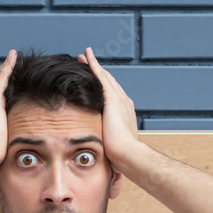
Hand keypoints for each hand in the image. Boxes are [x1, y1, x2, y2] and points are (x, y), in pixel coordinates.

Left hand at [76, 47, 140, 171]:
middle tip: (86, 61)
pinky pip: (100, 76)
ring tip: (83, 56)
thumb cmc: (121, 156)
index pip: (111, 95)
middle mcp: (123, 102)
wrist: (129, 154)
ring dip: (93, 65)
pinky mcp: (112, 98)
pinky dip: (93, 65)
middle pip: (108, 82)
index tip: (93, 81)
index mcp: (123, 113)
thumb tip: (97, 152)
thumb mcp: (111, 146)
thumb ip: (105, 143)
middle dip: (97, 72)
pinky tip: (85, 57)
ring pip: (104, 77)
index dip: (101, 86)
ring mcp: (119, 99)